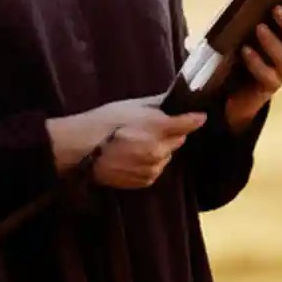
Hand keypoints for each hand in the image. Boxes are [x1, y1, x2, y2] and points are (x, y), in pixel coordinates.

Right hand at [47, 95, 206, 188]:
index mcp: (159, 128)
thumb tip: (175, 100)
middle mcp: (160, 150)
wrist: (82, 149)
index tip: (199, 116)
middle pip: (178, 141)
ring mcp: (153, 168)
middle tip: (150, 129)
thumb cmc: (104, 121)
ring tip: (137, 144)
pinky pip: (156, 170)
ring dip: (160, 150)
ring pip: (167, 156)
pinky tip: (132, 156)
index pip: (189, 123)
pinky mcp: (145, 181)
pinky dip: (149, 163)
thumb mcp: (132, 105)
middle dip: (170, 135)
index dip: (195, 118)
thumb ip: (158, 104)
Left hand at [224, 0, 281, 132]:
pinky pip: (267, 75)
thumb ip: (264, 13)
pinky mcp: (270, 87)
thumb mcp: (257, 27)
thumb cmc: (253, 46)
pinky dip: (257, 62)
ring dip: (273, 42)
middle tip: (275, 9)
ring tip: (259, 28)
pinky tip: (246, 51)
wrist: (239, 85)